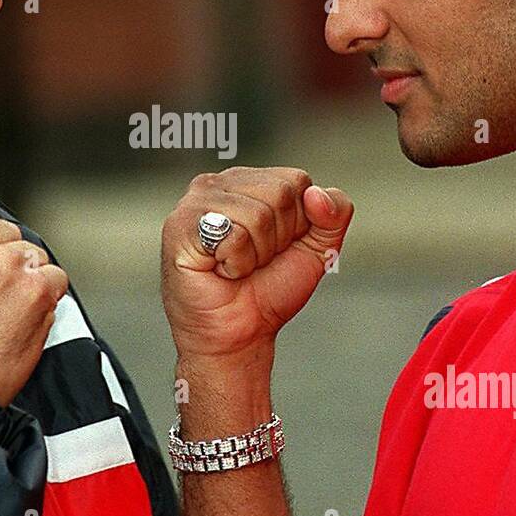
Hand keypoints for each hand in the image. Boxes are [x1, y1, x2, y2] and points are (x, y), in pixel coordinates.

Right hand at [160, 167, 352, 363]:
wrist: (239, 334)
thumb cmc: (268, 290)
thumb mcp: (317, 248)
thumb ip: (335, 212)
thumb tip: (316, 194)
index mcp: (248, 180)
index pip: (297, 181)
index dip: (298, 224)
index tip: (276, 248)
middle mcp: (219, 183)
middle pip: (280, 194)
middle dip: (278, 239)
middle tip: (254, 260)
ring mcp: (195, 202)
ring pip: (259, 216)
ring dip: (256, 255)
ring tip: (236, 267)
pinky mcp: (179, 226)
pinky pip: (233, 236)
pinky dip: (237, 263)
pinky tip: (220, 270)